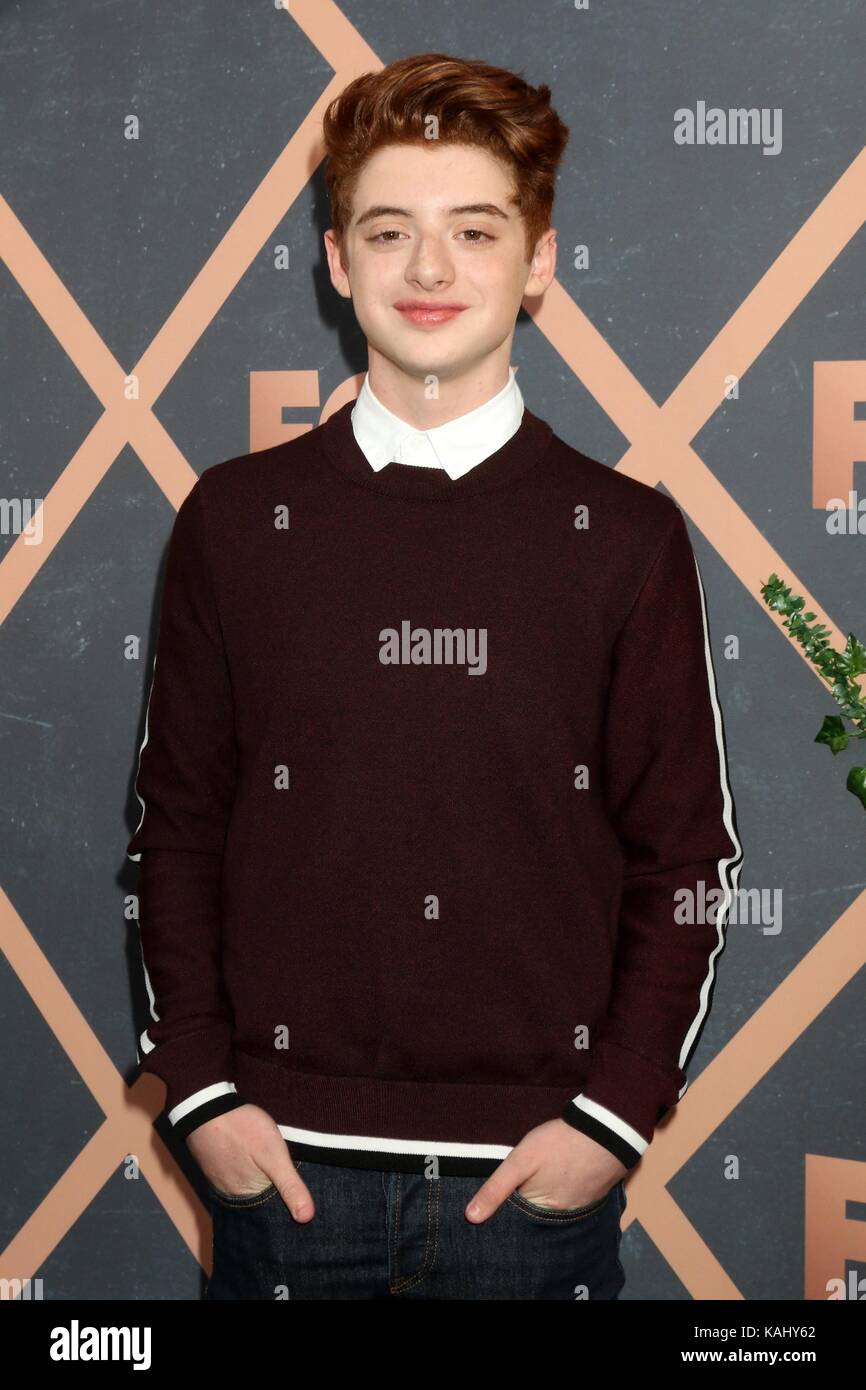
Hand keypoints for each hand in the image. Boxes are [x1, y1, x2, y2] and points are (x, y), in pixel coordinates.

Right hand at [186, 1103, 313, 1221]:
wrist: (206, 1108)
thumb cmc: (242, 1130)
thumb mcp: (274, 1155)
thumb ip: (290, 1185)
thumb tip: (307, 1218)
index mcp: (247, 1199)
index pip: (274, 1212)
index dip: (290, 1205)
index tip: (306, 1202)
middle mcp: (233, 1196)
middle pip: (262, 1200)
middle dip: (278, 1194)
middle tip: (295, 1180)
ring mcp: (222, 1181)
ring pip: (251, 1188)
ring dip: (264, 1182)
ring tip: (279, 1171)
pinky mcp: (216, 1167)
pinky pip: (238, 1176)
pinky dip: (250, 1172)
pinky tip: (257, 1162)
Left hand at [464, 1118, 627, 1221]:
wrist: (607, 1132)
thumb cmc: (560, 1144)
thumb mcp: (521, 1160)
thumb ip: (496, 1188)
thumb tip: (471, 1217)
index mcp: (540, 1213)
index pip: (513, 1220)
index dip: (501, 1211)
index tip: (488, 1204)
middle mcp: (559, 1219)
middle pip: (532, 1216)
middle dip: (521, 1206)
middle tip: (516, 1185)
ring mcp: (576, 1208)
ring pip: (549, 1208)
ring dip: (541, 1199)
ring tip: (535, 1180)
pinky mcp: (589, 1197)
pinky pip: (567, 1200)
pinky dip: (559, 1192)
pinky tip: (555, 1178)